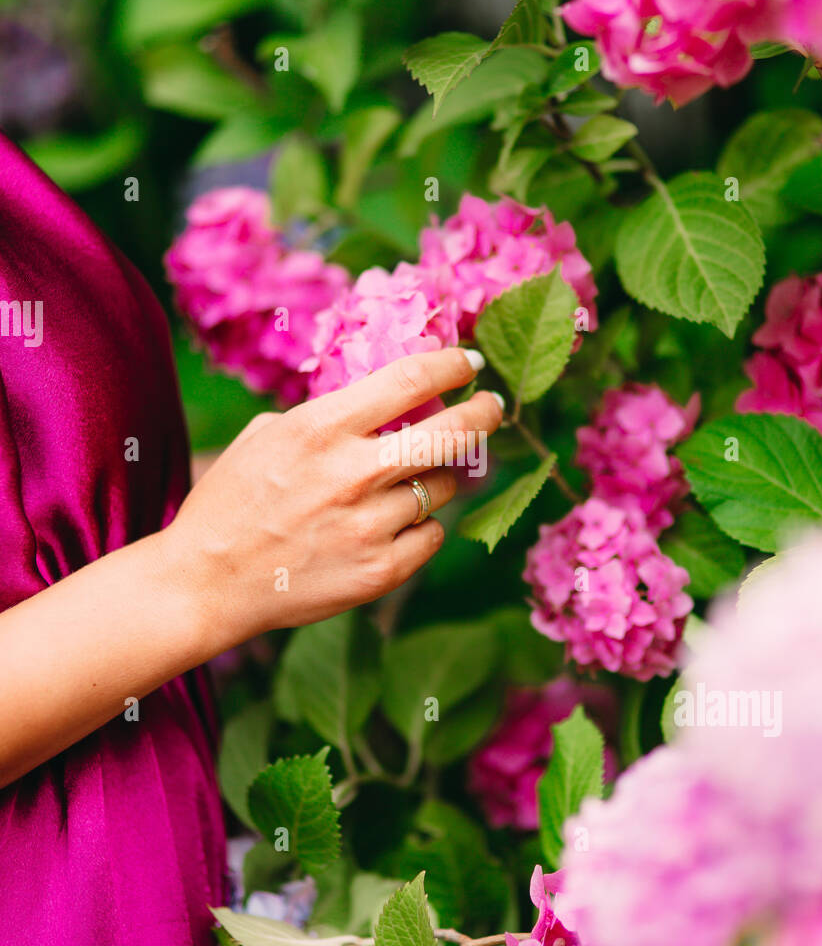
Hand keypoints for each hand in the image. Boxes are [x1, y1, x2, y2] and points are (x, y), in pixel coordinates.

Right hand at [165, 348, 502, 652]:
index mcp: (319, 429)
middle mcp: (352, 474)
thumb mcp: (266, 437)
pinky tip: (391, 525)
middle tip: (491, 406)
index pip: (410, 380)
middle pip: (452, 433)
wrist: (207, 584)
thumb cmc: (232, 503)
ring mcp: (370, 526)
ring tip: (402, 484)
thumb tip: (389, 399)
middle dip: (483, 413)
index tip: (469, 361)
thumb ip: (328, 415)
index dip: (451, 365)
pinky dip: (421, 526)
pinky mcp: (380, 572)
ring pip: (443, 486)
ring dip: (435, 478)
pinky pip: (432, 534)